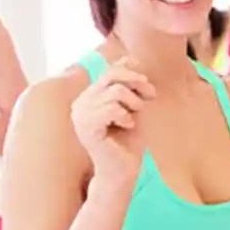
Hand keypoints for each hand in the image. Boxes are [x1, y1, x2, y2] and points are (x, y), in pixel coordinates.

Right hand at [70, 56, 154, 179]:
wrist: (123, 172)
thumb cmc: (129, 142)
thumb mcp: (133, 107)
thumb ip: (129, 85)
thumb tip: (130, 58)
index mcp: (88, 97)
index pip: (110, 71)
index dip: (133, 74)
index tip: (149, 90)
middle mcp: (80, 104)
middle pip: (112, 76)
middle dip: (136, 84)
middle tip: (149, 98)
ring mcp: (80, 115)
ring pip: (115, 92)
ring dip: (133, 104)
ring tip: (134, 117)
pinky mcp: (86, 127)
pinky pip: (111, 108)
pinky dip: (126, 115)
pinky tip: (127, 126)